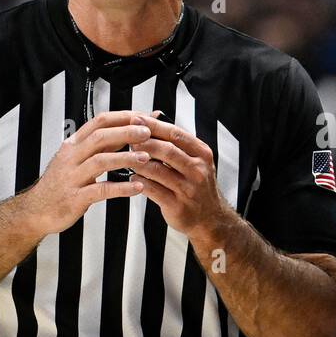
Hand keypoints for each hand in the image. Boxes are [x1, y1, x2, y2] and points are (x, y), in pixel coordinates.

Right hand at [25, 110, 151, 235]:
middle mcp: (71, 157)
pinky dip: (121, 188)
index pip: (100, 122)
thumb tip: (129, 128)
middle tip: (148, 132)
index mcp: (74, 144)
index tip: (146, 116)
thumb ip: (102, 145)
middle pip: (100, 137)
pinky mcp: (75, 198)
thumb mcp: (78, 158)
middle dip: (126, 132)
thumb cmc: (62, 183)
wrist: (37, 210)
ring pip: (100, 161)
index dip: (124, 117)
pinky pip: (100, 190)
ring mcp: (72, 177)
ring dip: (125, 158)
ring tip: (146, 158)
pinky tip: (137, 186)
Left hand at [128, 112, 229, 238]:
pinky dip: (140, 182)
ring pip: (158, 171)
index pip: (176, 134)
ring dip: (139, 162)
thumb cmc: (196, 185)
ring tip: (126, 157)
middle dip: (144, 142)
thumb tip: (152, 118)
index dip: (154, 126)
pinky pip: (154, 190)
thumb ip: (176, 142)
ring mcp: (189, 189)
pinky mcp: (178, 206)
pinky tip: (132, 177)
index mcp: (202, 154)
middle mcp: (198, 170)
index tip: (136, 119)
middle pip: (167, 150)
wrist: (210, 218)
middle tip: (127, 138)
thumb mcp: (195, 160)